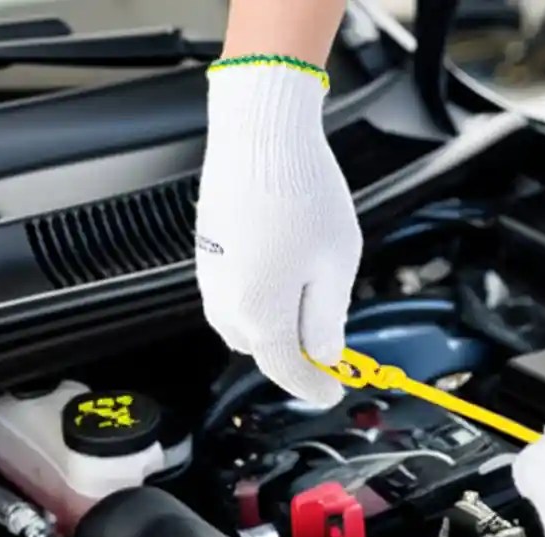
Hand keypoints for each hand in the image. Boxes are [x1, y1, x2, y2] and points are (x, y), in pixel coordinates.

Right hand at [195, 65, 360, 407]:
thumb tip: (325, 354)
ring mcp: (211, 275)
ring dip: (274, 324)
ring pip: (244, 323)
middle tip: (329, 345)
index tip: (332, 393)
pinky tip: (284, 268)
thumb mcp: (336, 264)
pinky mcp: (208, 252)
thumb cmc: (302, 192)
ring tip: (309, 299)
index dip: (314, 387)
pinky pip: (233, 293)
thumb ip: (328, 318)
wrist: (260, 135)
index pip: (288, 371)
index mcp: (261, 313)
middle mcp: (227, 301)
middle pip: (263, 350)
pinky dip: (259, 296)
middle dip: (294, 354)